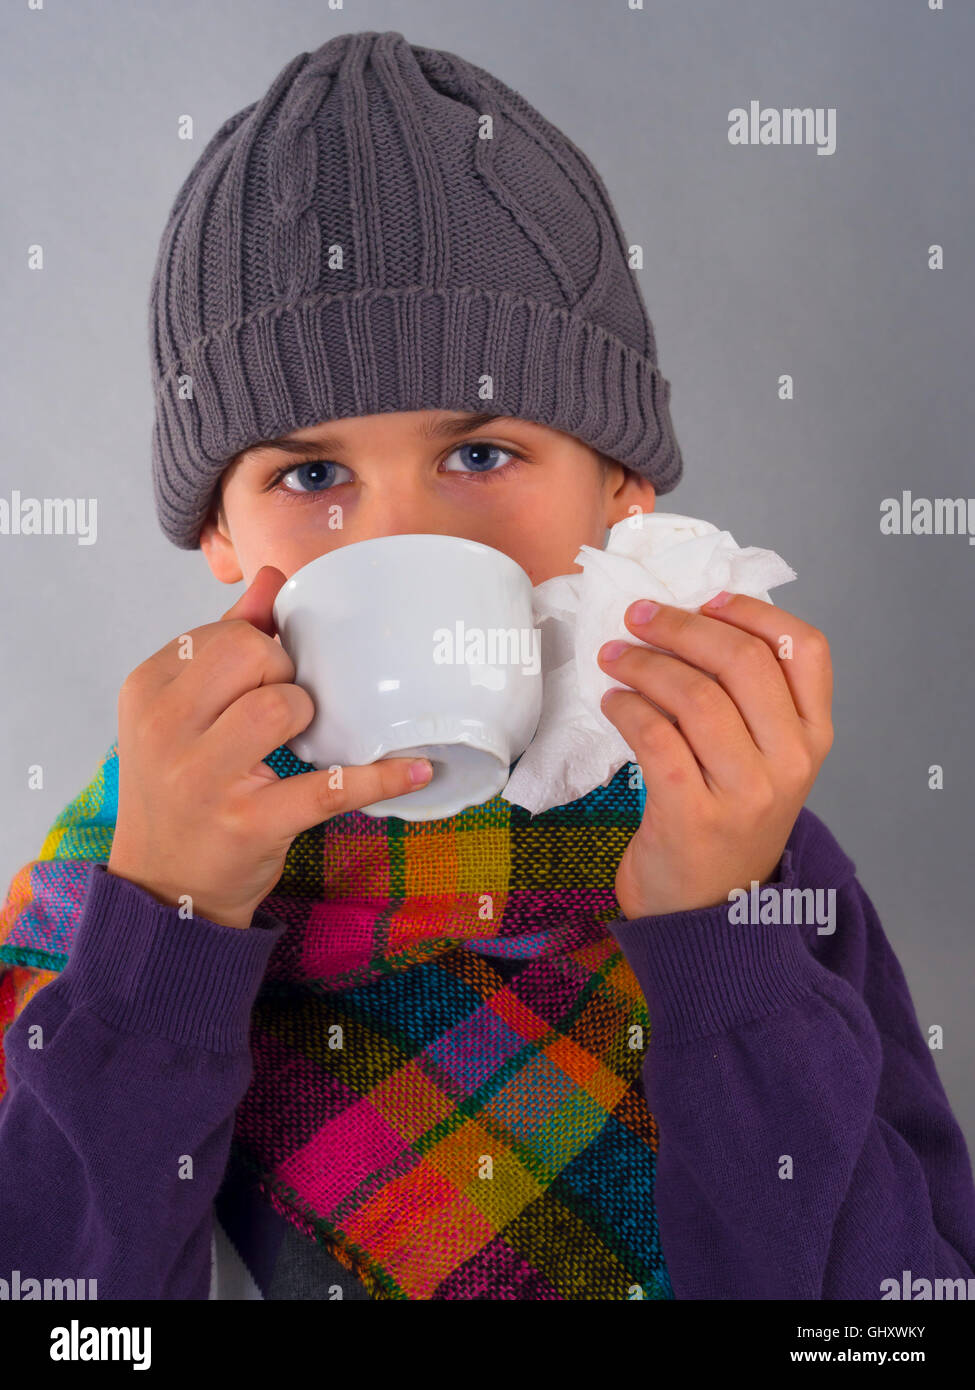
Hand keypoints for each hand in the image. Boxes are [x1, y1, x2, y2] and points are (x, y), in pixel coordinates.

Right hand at [108, 565, 433, 928]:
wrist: (164, 888)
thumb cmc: (181, 789)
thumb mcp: (182, 712)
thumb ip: (225, 640)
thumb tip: (271, 578)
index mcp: (148, 690)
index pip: (225, 633)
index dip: (262, 649)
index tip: (267, 675)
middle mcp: (165, 730)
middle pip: (254, 656)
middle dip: (286, 674)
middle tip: (284, 710)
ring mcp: (203, 779)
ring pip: (285, 707)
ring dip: (309, 719)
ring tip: (297, 743)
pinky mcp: (248, 823)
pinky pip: (328, 786)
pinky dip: (379, 777)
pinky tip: (414, 769)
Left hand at [597, 591, 833, 918]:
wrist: (709, 917)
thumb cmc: (726, 824)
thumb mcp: (762, 763)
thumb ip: (748, 703)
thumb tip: (693, 620)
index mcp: (813, 738)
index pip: (805, 649)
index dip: (751, 611)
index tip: (705, 599)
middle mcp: (789, 762)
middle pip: (743, 661)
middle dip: (681, 626)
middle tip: (638, 617)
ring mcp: (744, 792)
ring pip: (695, 695)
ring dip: (643, 664)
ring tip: (614, 659)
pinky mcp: (692, 815)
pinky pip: (655, 737)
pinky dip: (627, 708)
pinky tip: (612, 702)